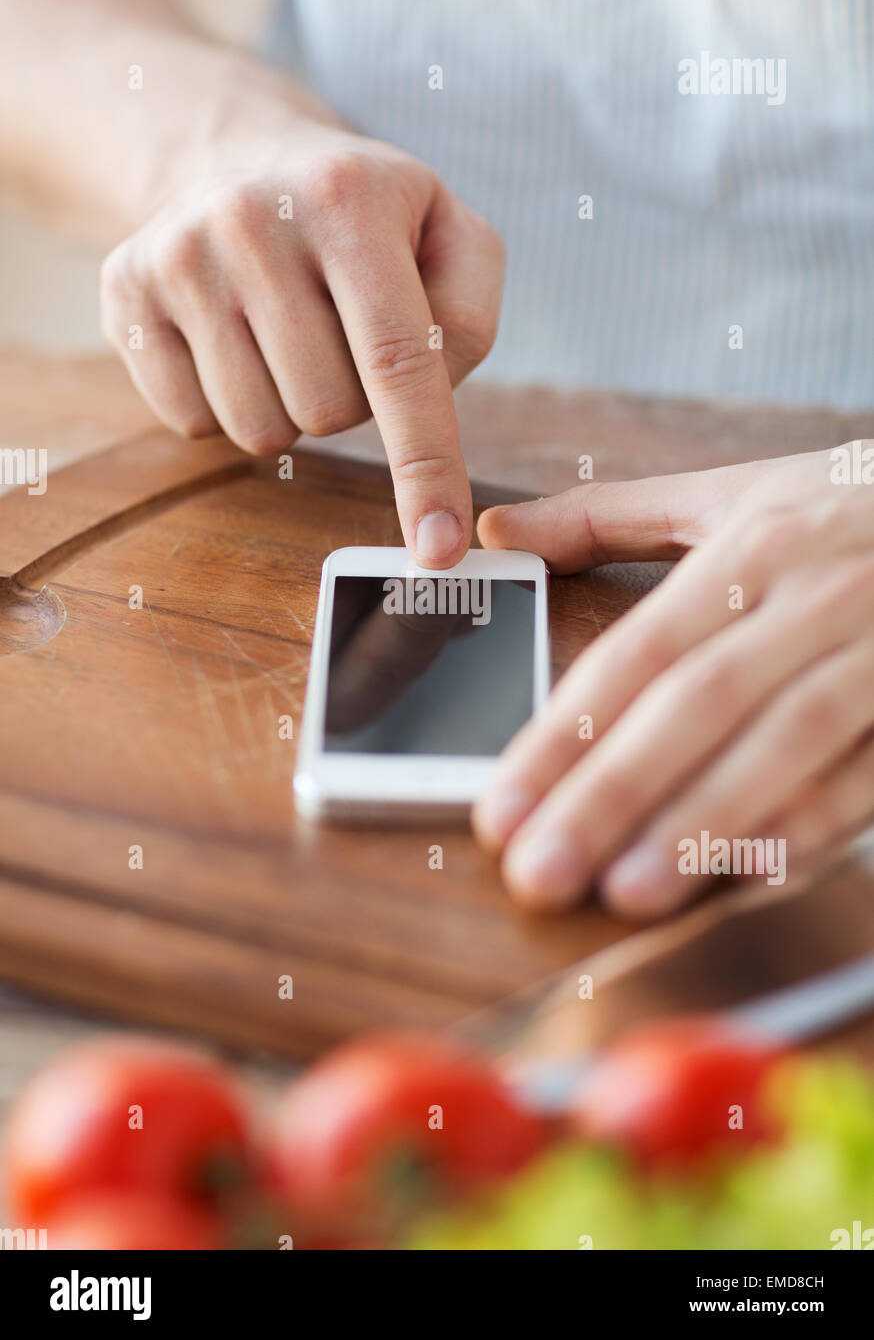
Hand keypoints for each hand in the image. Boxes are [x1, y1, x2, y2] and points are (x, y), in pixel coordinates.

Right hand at [100, 123, 503, 567]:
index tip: (438, 551)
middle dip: (352, 404)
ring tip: (287, 335)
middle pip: (327, 411)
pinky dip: (226, 405)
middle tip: (340, 336)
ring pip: (261, 432)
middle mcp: (254, 218)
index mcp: (350, 198)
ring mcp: (178, 255)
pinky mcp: (125, 290)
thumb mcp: (448, 234)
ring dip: (290, 409)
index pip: (397, 361)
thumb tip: (433, 416)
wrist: (240, 158)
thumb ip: (466, 317)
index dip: (425, 465)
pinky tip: (232, 339)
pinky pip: (192, 424)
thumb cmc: (365, 221)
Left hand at [474, 444, 873, 918]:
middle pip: (698, 703)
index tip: (501, 808)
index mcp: (755, 547)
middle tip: (538, 871)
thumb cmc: (845, 512)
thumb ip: (605, 517)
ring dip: (705, 823)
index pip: (639, 651)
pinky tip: (741, 885)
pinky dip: (806, 834)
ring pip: (785, 745)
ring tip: (627, 892)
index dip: (564, 733)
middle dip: (613, 792)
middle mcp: (815, 599)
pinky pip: (862, 783)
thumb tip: (493, 528)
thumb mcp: (732, 493)